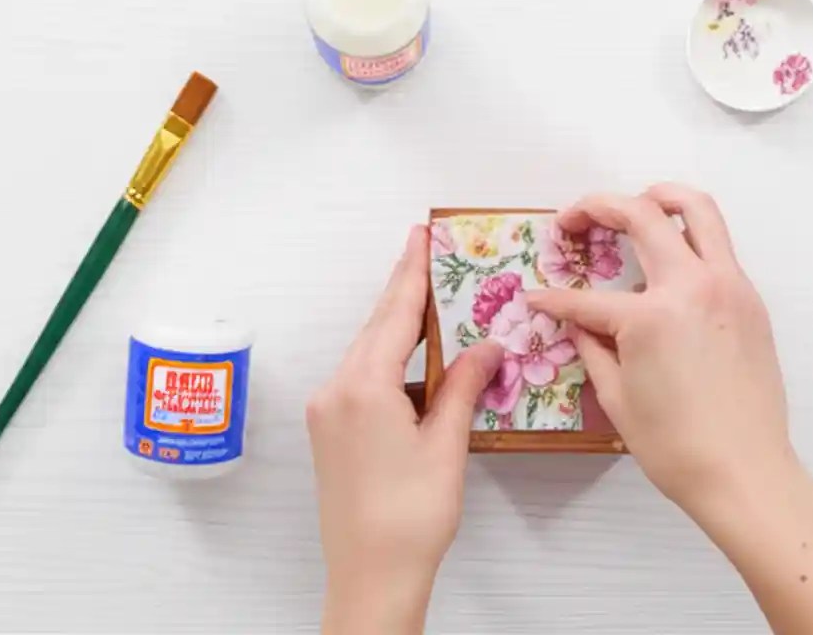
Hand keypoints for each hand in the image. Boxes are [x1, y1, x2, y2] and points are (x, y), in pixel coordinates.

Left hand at [307, 225, 502, 634]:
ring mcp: (327, 412)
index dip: (412, 273)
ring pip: (368, 353)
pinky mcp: (330, 431)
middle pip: (377, 328)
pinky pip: (362, 378)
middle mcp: (336, 391)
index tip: (421, 236)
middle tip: (426, 253)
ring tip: (430, 301)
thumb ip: (462, 387)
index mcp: (363, 387)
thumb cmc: (410, 518)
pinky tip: (415, 358)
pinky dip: (390, 360)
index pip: (394, 315)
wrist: (370, 575)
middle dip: (404, 292)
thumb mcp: (446, 445)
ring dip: (399, 328)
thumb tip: (485, 348)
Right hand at [528, 183, 793, 516]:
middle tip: (574, 220)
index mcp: (651, 316)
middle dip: (600, 207)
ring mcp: (729, 287)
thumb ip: (594, 347)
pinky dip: (690, 239)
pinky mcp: (750, 300)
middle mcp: (693, 286)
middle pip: (643, 215)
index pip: (586, 297)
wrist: (745, 473)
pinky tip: (669, 259)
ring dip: (661, 196)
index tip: (536, 299)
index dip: (554, 300)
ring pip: (698, 210)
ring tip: (634, 202)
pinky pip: (719, 248)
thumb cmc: (676, 447)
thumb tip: (580, 323)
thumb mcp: (617, 397)